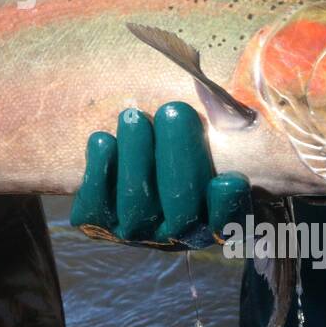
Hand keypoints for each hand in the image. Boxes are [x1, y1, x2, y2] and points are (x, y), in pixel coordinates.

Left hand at [71, 102, 249, 248]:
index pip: (229, 222)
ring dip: (136, 158)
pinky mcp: (99, 224)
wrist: (133, 164)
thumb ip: (225, 121)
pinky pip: (95, 207)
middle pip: (181, 208)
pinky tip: (103, 140)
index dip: (229, 206)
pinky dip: (99, 173)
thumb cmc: (186, 145)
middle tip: (175, 112)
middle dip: (178, 157)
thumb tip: (214, 92)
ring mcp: (137, 232)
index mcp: (215, 218)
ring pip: (137, 205)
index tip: (230, 178)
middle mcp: (177, 234)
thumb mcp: (214, 136)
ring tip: (134, 118)